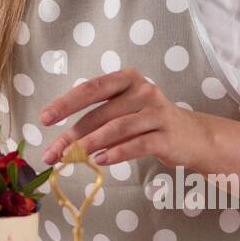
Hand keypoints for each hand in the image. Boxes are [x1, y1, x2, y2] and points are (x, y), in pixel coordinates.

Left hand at [38, 70, 214, 169]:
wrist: (194, 137)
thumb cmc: (150, 123)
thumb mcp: (125, 113)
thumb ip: (99, 119)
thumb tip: (63, 141)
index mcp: (127, 79)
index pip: (91, 89)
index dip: (65, 103)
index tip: (44, 119)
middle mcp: (143, 90)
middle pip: (99, 113)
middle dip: (72, 135)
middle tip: (53, 153)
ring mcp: (157, 112)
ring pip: (116, 128)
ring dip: (89, 145)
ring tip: (72, 159)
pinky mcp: (167, 135)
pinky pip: (136, 144)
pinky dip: (115, 153)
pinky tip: (100, 161)